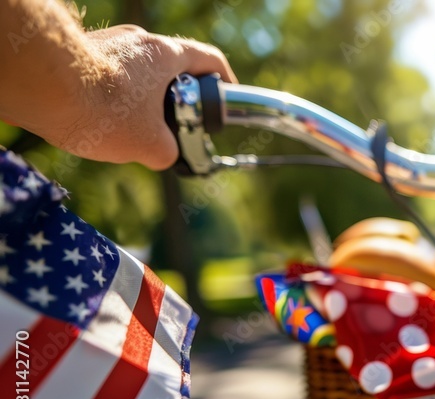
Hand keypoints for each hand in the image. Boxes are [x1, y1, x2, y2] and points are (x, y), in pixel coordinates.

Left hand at [60, 25, 236, 169]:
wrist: (40, 86)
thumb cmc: (104, 110)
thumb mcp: (150, 145)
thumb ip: (168, 151)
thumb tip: (165, 155)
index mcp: (165, 55)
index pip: (209, 59)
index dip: (223, 80)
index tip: (225, 97)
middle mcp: (137, 40)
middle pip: (169, 69)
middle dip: (176, 99)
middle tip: (174, 127)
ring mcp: (105, 43)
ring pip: (135, 75)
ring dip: (140, 102)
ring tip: (130, 133)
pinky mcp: (76, 54)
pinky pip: (105, 78)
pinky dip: (111, 100)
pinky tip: (98, 125)